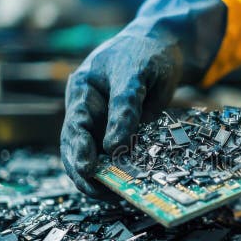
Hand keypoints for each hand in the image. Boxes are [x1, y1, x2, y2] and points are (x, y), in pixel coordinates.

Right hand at [60, 0, 225, 197]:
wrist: (163, 46)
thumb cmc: (146, 53)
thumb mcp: (136, 75)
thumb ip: (125, 108)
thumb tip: (114, 147)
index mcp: (83, 90)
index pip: (77, 124)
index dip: (80, 149)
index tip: (89, 169)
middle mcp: (87, 110)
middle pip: (76, 147)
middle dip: (85, 172)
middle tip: (101, 192)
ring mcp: (101, 123)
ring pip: (93, 157)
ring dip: (101, 177)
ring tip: (117, 195)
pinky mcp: (119, 134)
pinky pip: (115, 156)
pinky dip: (120, 171)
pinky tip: (129, 185)